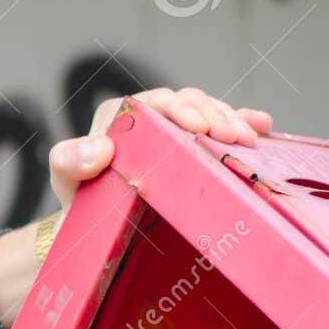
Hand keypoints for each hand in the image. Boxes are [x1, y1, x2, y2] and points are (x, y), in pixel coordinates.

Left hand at [48, 86, 273, 210]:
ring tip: (248, 138)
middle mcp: (152, 118)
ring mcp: (177, 132)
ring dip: (231, 120)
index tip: (195, 127)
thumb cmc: (82, 198)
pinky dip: (244, 121)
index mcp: (122, 118)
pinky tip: (263, 125)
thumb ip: (69, 161)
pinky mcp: (196, 146)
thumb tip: (99, 149)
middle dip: (212, 115)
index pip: (152, 104)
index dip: (176, 110)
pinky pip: (222, 127)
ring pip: (208, 112)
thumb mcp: (66, 179)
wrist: (97, 224)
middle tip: (231, 135)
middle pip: (187, 104)